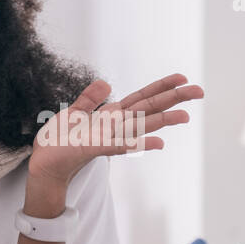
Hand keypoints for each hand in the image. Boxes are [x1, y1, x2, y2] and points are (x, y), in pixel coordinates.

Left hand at [28, 73, 203, 188]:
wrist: (44, 165)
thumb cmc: (59, 142)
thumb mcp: (74, 114)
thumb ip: (90, 99)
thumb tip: (107, 83)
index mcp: (112, 116)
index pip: (141, 98)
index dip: (161, 87)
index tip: (182, 78)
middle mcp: (115, 127)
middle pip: (148, 110)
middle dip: (173, 100)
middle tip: (200, 92)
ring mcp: (108, 138)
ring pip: (140, 127)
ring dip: (163, 122)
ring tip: (185, 117)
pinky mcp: (94, 148)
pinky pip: (119, 145)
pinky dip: (139, 144)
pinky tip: (158, 143)